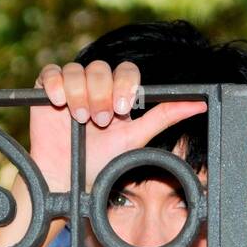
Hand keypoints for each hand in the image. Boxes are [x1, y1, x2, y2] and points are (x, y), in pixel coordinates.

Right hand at [31, 61, 207, 190]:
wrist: (69, 178)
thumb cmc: (102, 160)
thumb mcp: (136, 138)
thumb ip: (165, 117)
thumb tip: (201, 104)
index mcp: (117, 92)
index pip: (126, 71)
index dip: (125, 85)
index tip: (123, 109)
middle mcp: (94, 85)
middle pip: (100, 68)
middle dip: (102, 94)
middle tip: (101, 120)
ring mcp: (70, 85)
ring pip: (76, 70)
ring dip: (80, 94)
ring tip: (80, 120)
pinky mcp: (46, 90)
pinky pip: (51, 73)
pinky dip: (56, 85)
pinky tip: (59, 104)